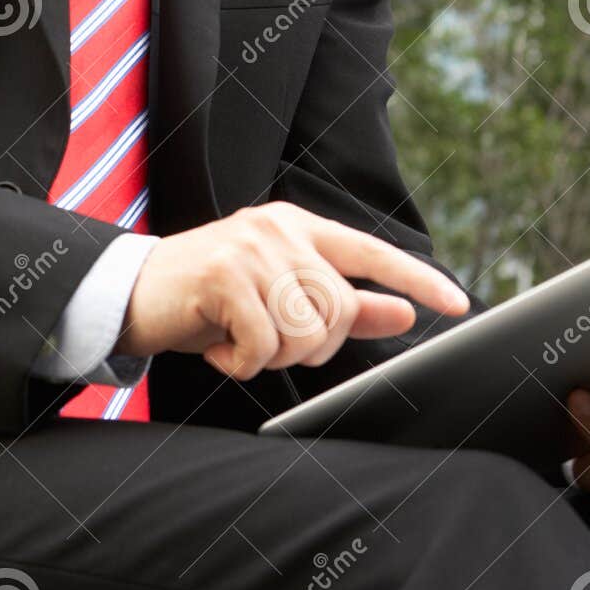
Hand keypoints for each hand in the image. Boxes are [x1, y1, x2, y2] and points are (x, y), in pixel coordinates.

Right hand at [113, 200, 470, 374]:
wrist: (132, 293)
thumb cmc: (210, 298)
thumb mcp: (279, 296)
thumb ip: (343, 304)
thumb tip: (404, 313)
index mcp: (299, 227)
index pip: (371, 251)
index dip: (416, 279)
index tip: (457, 304)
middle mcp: (279, 228)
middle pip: (337, 310)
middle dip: (308, 346)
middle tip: (266, 342)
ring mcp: (251, 247)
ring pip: (303, 331)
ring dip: (271, 356)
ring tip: (238, 340)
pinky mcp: (223, 273)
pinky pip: (263, 345)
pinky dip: (241, 362)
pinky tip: (217, 345)